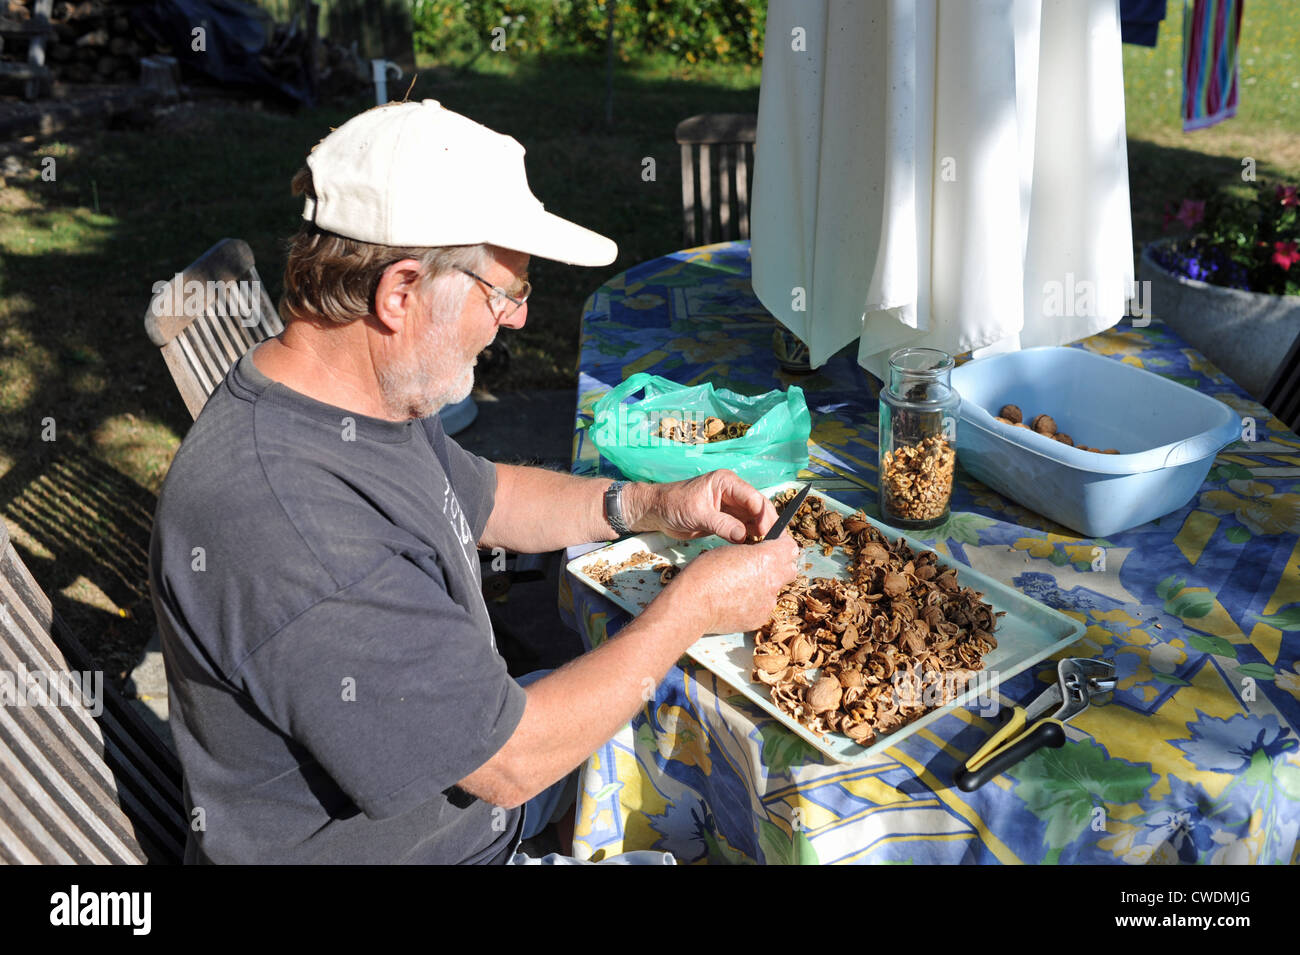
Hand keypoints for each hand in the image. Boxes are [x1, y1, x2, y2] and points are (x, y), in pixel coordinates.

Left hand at [631, 470, 779, 543]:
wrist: (657, 512)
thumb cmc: (673, 505)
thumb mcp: (697, 514)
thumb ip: (721, 524)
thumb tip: (743, 537)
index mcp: (727, 482)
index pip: (754, 498)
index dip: (764, 516)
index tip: (768, 534)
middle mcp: (732, 492)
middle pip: (758, 508)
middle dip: (767, 525)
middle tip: (774, 545)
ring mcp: (730, 507)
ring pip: (753, 519)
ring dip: (760, 533)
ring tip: (767, 550)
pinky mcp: (726, 520)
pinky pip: (743, 528)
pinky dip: (750, 538)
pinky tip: (754, 549)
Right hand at [666, 535, 800, 634]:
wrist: (693, 604)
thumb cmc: (705, 572)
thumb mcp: (729, 551)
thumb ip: (752, 553)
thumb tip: (758, 557)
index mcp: (767, 558)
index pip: (791, 547)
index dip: (783, 546)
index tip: (776, 547)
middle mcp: (773, 580)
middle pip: (790, 570)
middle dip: (780, 566)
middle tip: (762, 566)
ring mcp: (767, 602)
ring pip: (775, 591)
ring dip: (764, 587)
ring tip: (740, 588)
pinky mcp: (759, 618)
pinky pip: (763, 608)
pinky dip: (754, 604)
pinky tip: (735, 602)